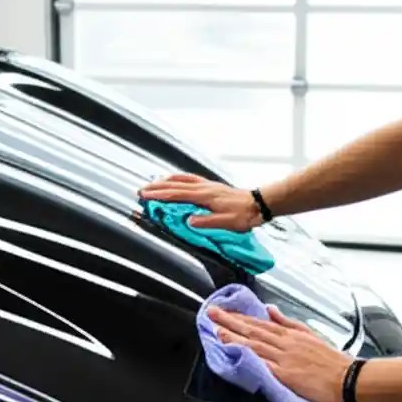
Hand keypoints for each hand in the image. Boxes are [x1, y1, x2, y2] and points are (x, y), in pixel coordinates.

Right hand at [139, 173, 262, 230]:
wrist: (258, 204)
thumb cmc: (244, 215)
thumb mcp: (226, 223)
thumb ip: (207, 222)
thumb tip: (189, 221)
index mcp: (205, 197)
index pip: (177, 194)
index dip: (160, 195)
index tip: (146, 196)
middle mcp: (204, 188)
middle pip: (176, 184)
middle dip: (157, 187)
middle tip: (142, 190)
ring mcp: (207, 185)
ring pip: (182, 179)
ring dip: (165, 181)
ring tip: (152, 184)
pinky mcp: (211, 186)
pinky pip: (190, 179)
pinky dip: (178, 178)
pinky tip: (174, 180)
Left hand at [207, 305, 353, 401]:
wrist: (348, 379)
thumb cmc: (334, 361)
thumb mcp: (312, 334)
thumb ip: (289, 322)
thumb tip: (271, 310)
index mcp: (291, 335)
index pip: (260, 323)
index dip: (240, 316)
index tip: (224, 310)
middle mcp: (285, 344)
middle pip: (253, 330)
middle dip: (230, 321)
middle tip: (212, 313)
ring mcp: (284, 359)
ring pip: (254, 344)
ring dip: (234, 336)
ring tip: (217, 330)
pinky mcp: (285, 375)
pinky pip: (263, 364)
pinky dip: (248, 357)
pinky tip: (236, 353)